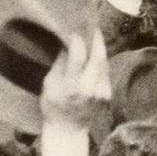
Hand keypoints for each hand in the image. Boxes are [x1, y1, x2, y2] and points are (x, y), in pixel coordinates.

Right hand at [39, 29, 109, 155]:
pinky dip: (100, 60)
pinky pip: (105, 71)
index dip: (79, 41)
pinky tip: (95, 53)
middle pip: (98, 57)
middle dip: (96, 39)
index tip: (76, 30)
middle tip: (92, 26)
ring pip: (104, 62)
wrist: (68, 130)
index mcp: (71, 87)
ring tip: (94, 35)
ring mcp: (101, 92)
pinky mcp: (108, 93)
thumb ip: (60, 64)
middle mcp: (89, 89)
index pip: (78, 58)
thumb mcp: (48, 85)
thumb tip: (67, 42)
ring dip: (100, 48)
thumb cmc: (53, 106)